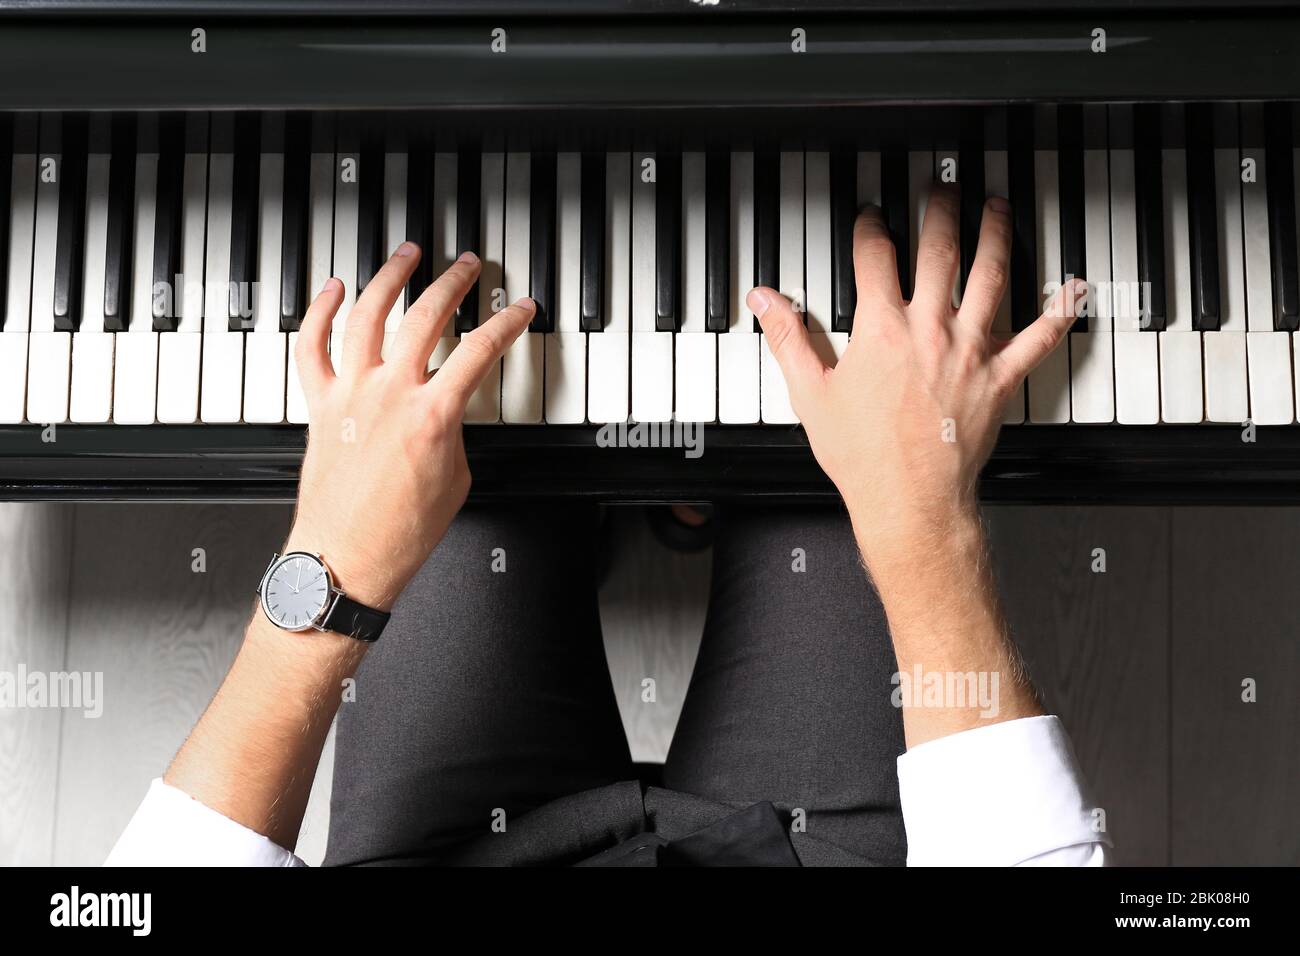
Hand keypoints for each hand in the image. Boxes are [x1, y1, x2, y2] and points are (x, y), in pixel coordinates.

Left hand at [285, 242, 534, 610]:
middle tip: (466, 265)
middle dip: (453, 281)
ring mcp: (349, 394)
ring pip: (367, 315)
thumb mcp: (456, 480)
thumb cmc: (399, 533)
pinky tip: (334, 289)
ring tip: (407, 254)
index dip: (506, 323)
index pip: (480, 350)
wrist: (346, 559)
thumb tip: (450, 413)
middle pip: (425, 316)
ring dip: (390, 277)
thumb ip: (454, 433)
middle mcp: (388, 394)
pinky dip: (319, 311)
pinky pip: (311, 346)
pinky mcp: (319, 405)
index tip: (518, 308)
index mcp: (432, 415)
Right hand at [750, 188, 1081, 572]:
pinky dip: (1059, 311)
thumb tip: (763, 300)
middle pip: (939, 250)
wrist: (908, 500)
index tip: (871, 217)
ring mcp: (969, 350)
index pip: (876, 257)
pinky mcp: (1000, 377)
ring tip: (996, 206)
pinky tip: (1073, 286)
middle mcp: (929, 328)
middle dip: (939, 210)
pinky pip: (1039, 337)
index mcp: (881, 329)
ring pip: (990, 276)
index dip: (871, 228)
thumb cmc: (861, 455)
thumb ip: (787, 338)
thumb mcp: (810, 393)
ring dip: (995, 234)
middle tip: (943, 187)